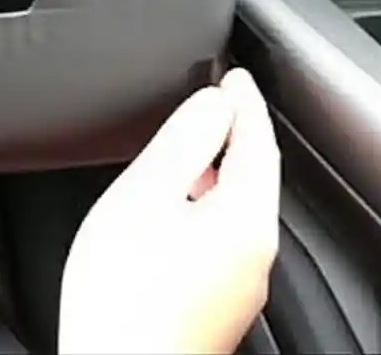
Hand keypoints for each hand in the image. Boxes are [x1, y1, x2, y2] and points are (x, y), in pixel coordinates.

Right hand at [58, 69, 280, 354]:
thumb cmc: (123, 298)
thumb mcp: (143, 198)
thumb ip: (182, 143)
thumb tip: (212, 104)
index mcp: (244, 218)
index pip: (258, 140)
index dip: (244, 101)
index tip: (234, 75)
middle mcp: (255, 252)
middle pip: (255, 176)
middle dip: (235, 135)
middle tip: (214, 103)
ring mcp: (242, 284)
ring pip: (240, 209)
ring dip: (220, 173)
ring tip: (190, 152)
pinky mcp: (223, 305)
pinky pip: (226, 238)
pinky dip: (210, 208)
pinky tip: (178, 214)